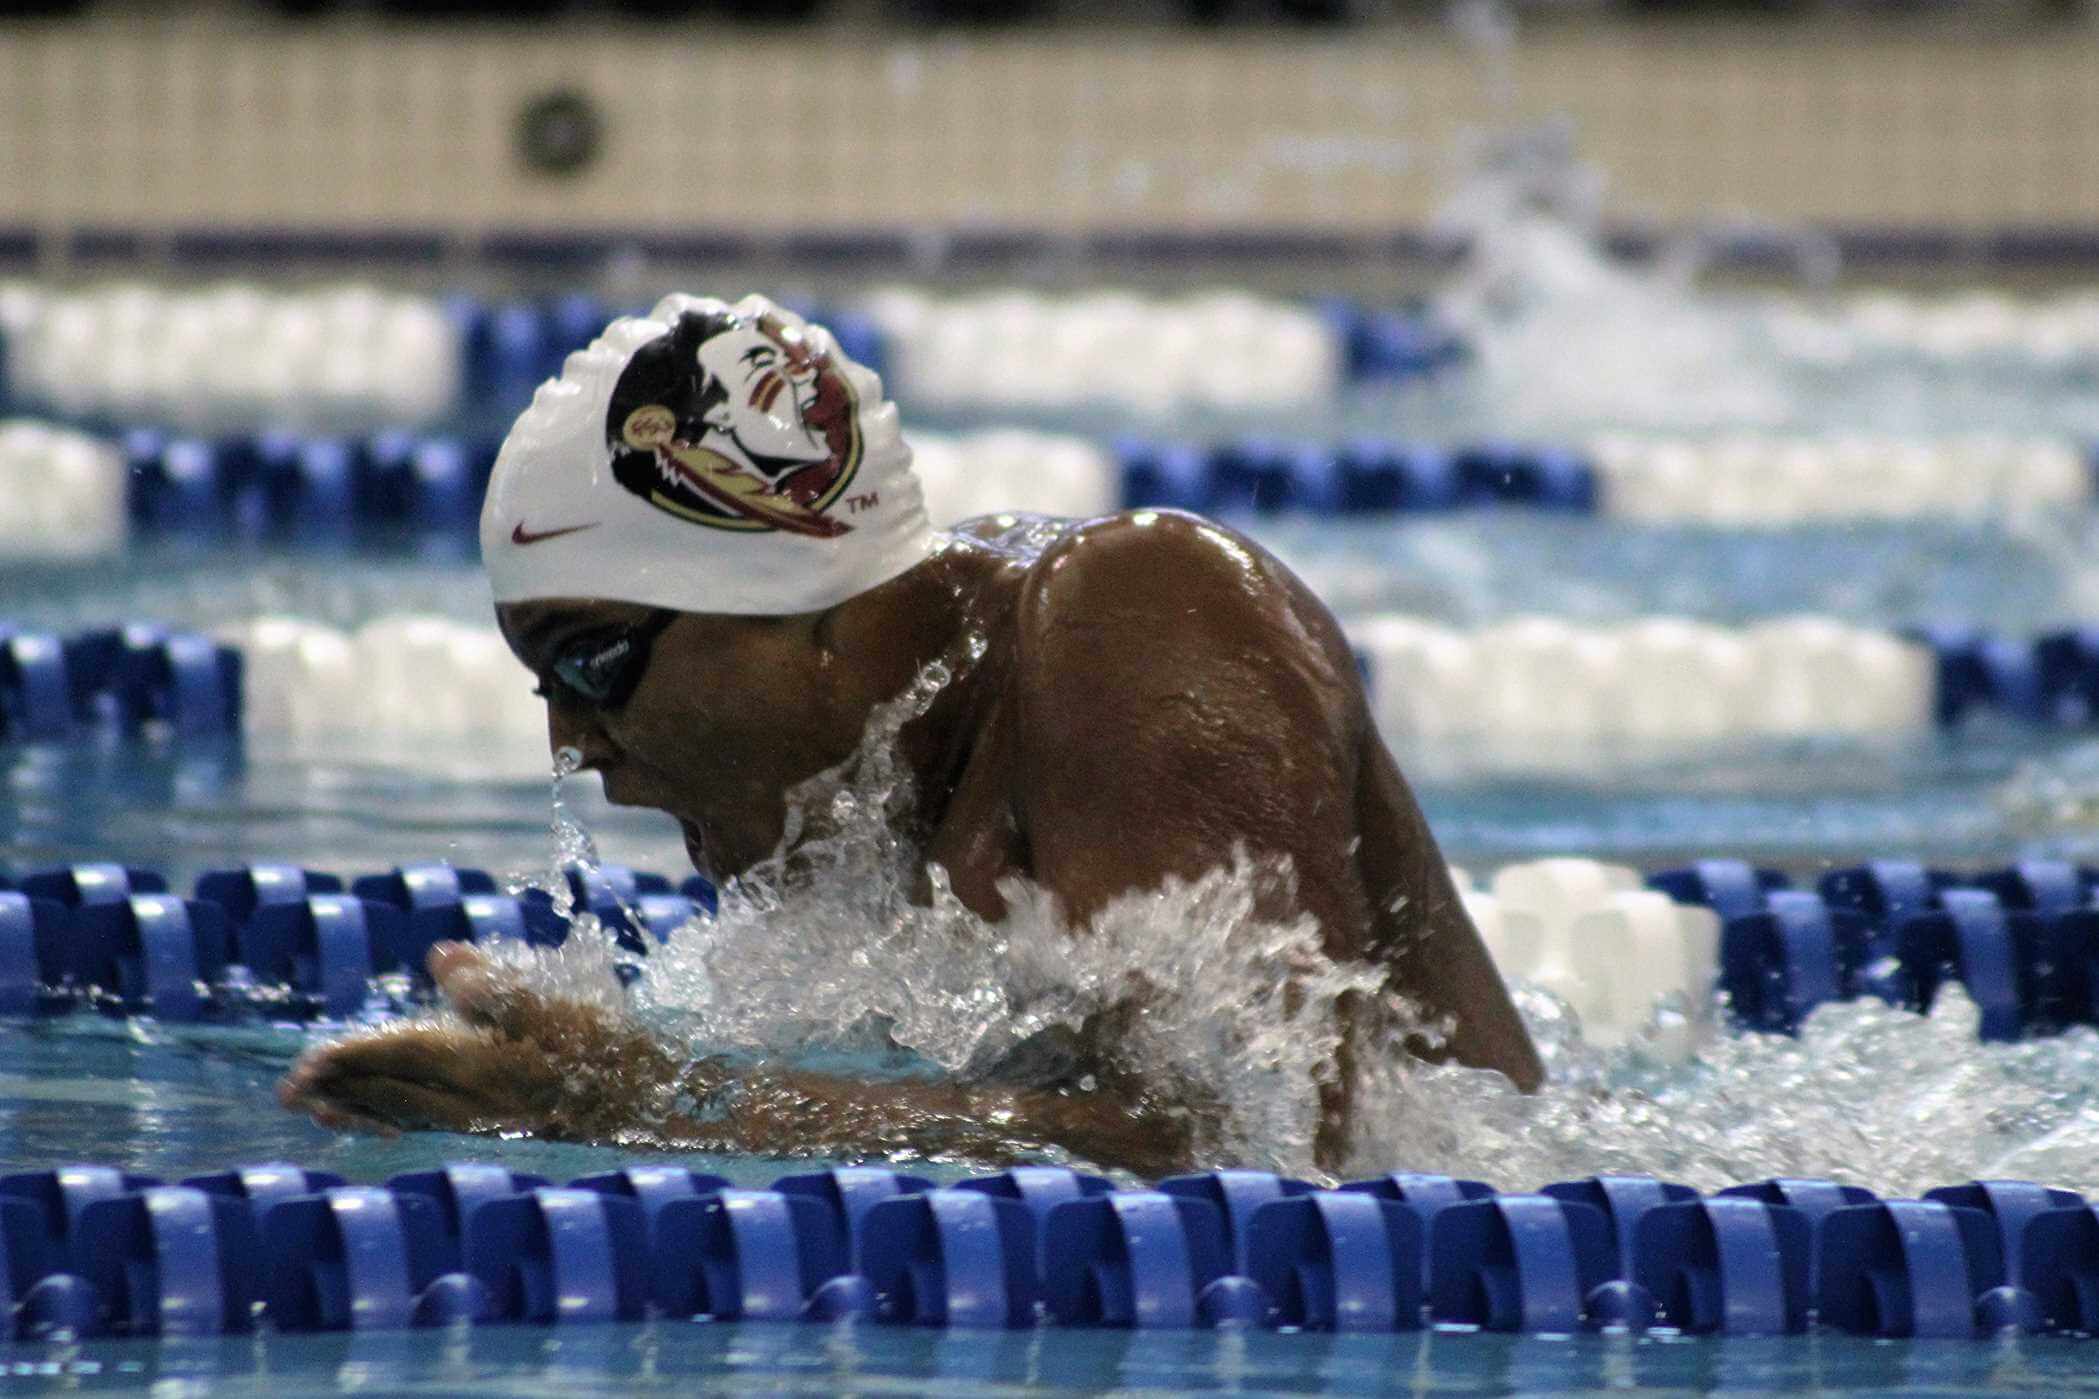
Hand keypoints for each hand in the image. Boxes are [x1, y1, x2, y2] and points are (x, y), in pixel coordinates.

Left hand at [278, 942, 673, 1140]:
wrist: (644, 1096)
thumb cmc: (595, 1039)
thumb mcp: (547, 995)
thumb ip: (487, 980)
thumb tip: (438, 960)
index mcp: (471, 1058)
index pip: (392, 1057)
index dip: (347, 1058)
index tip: (306, 1062)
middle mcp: (464, 1096)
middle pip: (387, 1093)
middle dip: (338, 1090)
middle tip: (291, 1093)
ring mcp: (479, 1119)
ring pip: (402, 1115)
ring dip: (357, 1111)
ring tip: (322, 1111)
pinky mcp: (496, 1128)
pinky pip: (428, 1129)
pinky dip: (395, 1124)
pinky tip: (387, 1123)